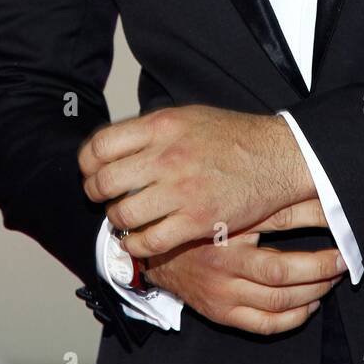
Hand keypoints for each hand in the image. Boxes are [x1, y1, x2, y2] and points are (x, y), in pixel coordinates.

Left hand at [79, 106, 314, 258]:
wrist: (276, 157)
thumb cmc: (232, 137)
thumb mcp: (187, 117)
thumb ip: (151, 131)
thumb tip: (115, 147)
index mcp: (161, 126)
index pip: (100, 146)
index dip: (87, 163)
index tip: (92, 171)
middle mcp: (166, 157)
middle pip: (104, 182)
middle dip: (96, 195)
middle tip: (104, 199)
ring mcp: (181, 191)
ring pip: (123, 215)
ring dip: (117, 222)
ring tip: (125, 220)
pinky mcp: (196, 221)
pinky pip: (149, 241)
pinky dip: (136, 246)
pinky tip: (140, 242)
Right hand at [141, 198, 346, 334]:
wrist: (157, 248)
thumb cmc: (201, 219)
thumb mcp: (237, 204)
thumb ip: (279, 203)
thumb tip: (321, 194)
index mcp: (228, 235)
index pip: (281, 247)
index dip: (315, 251)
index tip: (341, 241)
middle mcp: (224, 268)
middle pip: (283, 279)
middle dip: (320, 272)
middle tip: (340, 262)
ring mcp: (222, 295)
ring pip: (278, 304)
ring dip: (312, 294)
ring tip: (329, 280)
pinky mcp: (221, 313)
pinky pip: (264, 325)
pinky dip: (292, 318)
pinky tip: (308, 305)